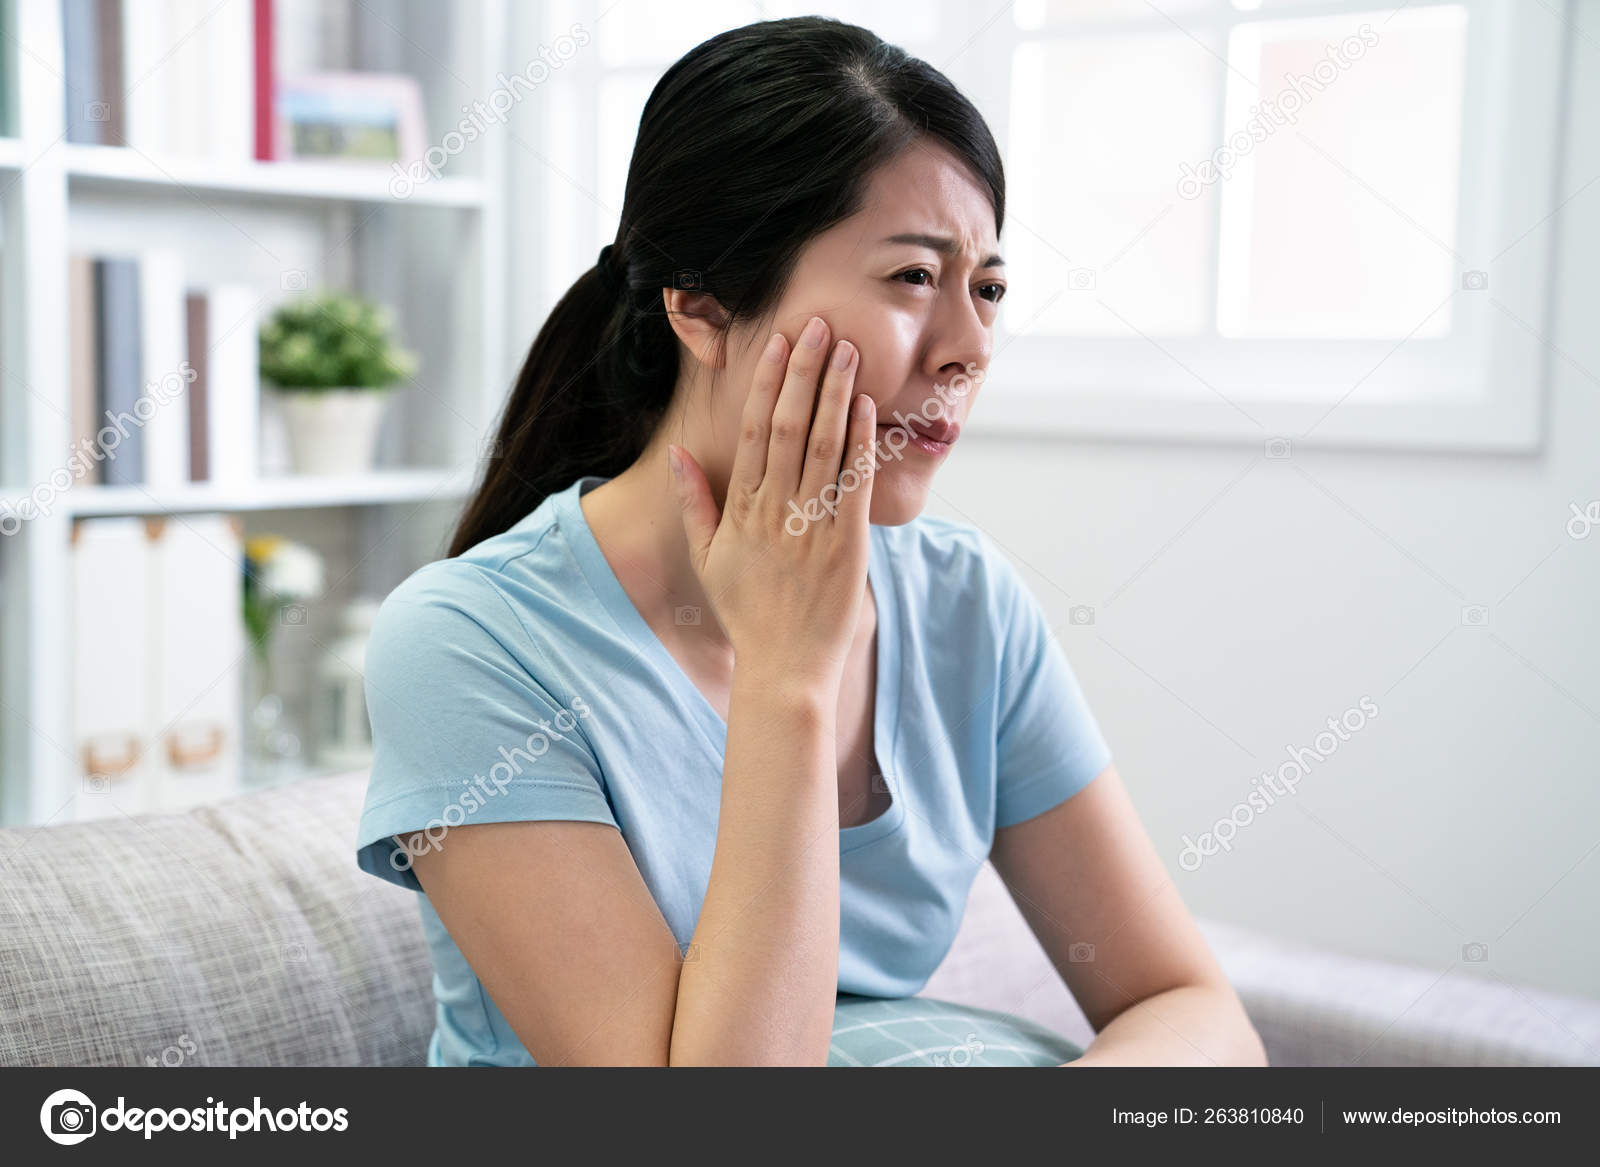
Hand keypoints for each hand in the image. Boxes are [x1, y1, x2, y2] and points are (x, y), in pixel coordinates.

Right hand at [669, 315, 875, 690]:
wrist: (784, 667)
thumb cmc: (747, 612)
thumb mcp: (708, 557)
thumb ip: (695, 502)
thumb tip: (677, 453)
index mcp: (740, 509)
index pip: (755, 431)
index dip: (767, 382)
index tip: (778, 343)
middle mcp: (774, 510)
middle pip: (790, 425)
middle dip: (804, 371)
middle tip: (819, 325)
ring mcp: (811, 526)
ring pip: (823, 445)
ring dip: (835, 393)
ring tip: (847, 350)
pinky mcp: (846, 544)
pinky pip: (852, 483)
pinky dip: (860, 442)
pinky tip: (866, 406)